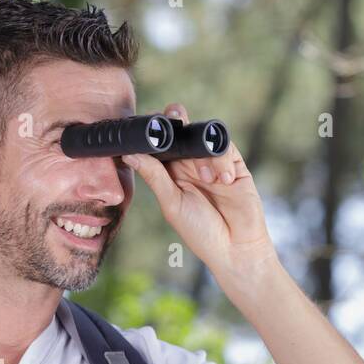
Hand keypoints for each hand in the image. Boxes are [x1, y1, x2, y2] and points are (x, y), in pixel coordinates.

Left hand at [121, 103, 276, 279]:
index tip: (147, 122)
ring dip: (203, 153)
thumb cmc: (200, 232)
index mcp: (171, 174)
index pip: (160, 145)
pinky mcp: (234, 165)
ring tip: (207, 180)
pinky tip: (225, 181)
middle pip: (182, 131)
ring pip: (204, 137)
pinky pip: (225, 149)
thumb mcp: (172, 204)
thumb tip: (129, 154)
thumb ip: (155, 176)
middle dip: (177, 119)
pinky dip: (223, 162)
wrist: (235, 248)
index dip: (153, 131)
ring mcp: (213, 163)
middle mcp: (191, 165)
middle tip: (175, 116)